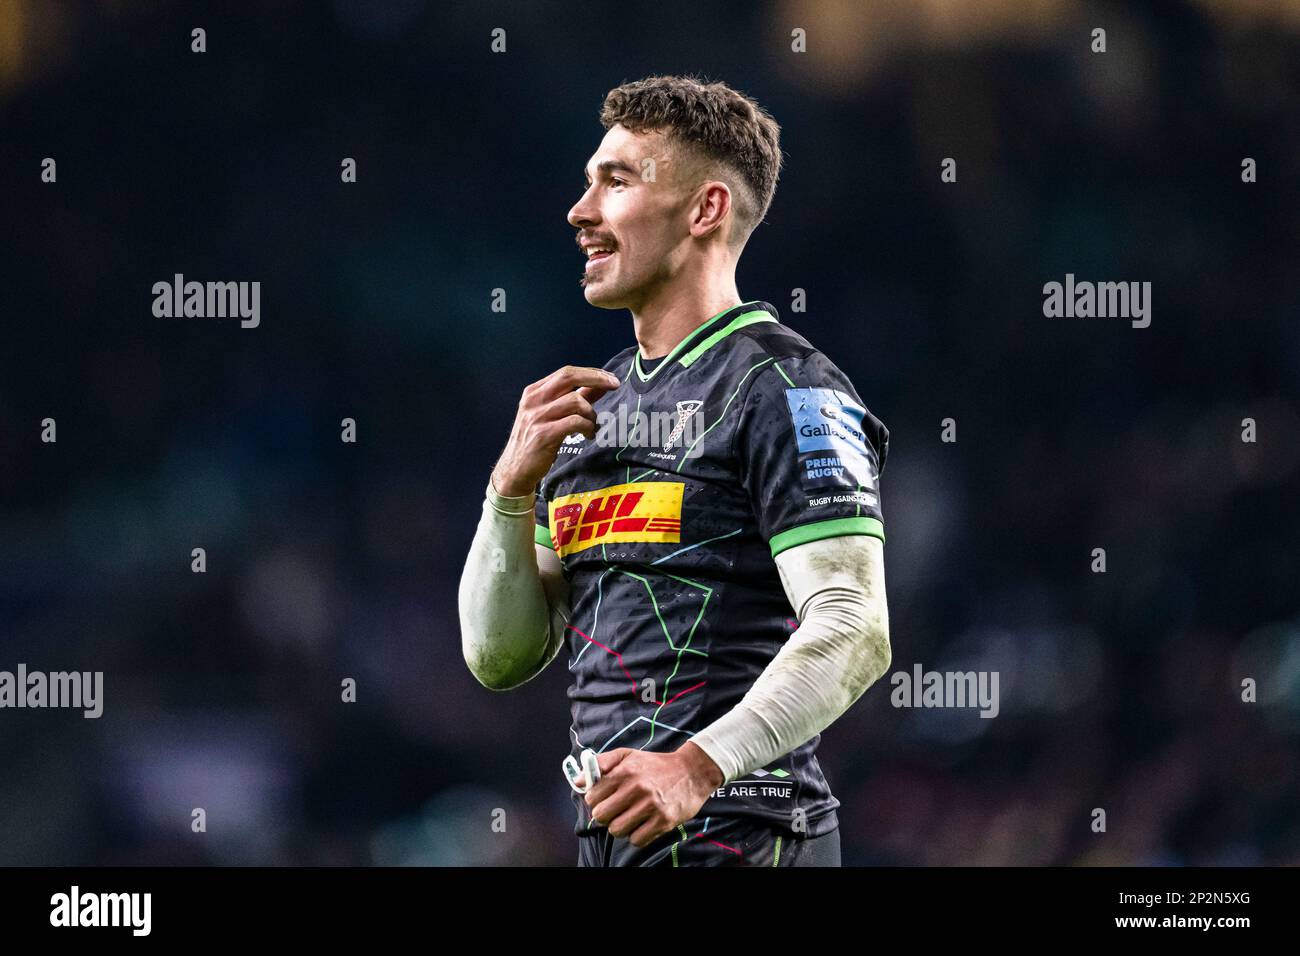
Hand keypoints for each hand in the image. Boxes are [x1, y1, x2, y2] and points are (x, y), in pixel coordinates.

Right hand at [491, 365, 621, 496]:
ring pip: (575, 401)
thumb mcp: (551, 415)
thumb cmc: (536, 441)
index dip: (591, 373)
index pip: (566, 372)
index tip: (610, 378)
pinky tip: (588, 435)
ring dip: (591, 413)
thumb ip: (574, 399)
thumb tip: (599, 386)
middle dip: (596, 378)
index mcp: (534, 392)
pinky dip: (588, 427)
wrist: (515, 469)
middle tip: (614, 385)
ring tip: (592, 426)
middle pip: (568, 377)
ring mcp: (537, 417)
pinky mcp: (543, 435)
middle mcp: (533, 401)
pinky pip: (575, 422)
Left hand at [579, 743, 725, 846]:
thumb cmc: (655, 764)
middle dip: (605, 815)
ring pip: (617, 830)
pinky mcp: (664, 821)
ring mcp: (651, 806)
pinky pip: (637, 840)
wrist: (692, 771)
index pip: (592, 797)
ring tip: (628, 818)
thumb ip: (601, 763)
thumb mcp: (628, 755)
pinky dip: (636, 836)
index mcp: (625, 772)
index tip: (604, 799)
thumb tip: (579, 780)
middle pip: (602, 816)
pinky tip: (642, 824)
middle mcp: (637, 788)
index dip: (595, 800)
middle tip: (615, 810)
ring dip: (620, 827)